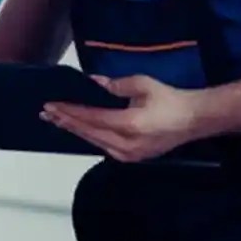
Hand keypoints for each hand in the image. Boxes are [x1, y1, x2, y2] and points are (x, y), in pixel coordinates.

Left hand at [41, 74, 205, 162]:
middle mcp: (126, 145)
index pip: (91, 118)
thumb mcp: (143, 84)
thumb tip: (93, 82)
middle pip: (88, 133)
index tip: (52, 105)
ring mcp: (129, 155)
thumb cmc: (171, 99)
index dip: (70, 111)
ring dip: (74, 130)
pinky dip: (88, 136)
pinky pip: (103, 146)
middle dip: (65, 122)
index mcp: (129, 125)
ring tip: (56, 120)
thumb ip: (116, 85)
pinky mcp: (131, 157)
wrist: (194, 120)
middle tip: (46, 113)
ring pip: (93, 142)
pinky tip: (77, 129)